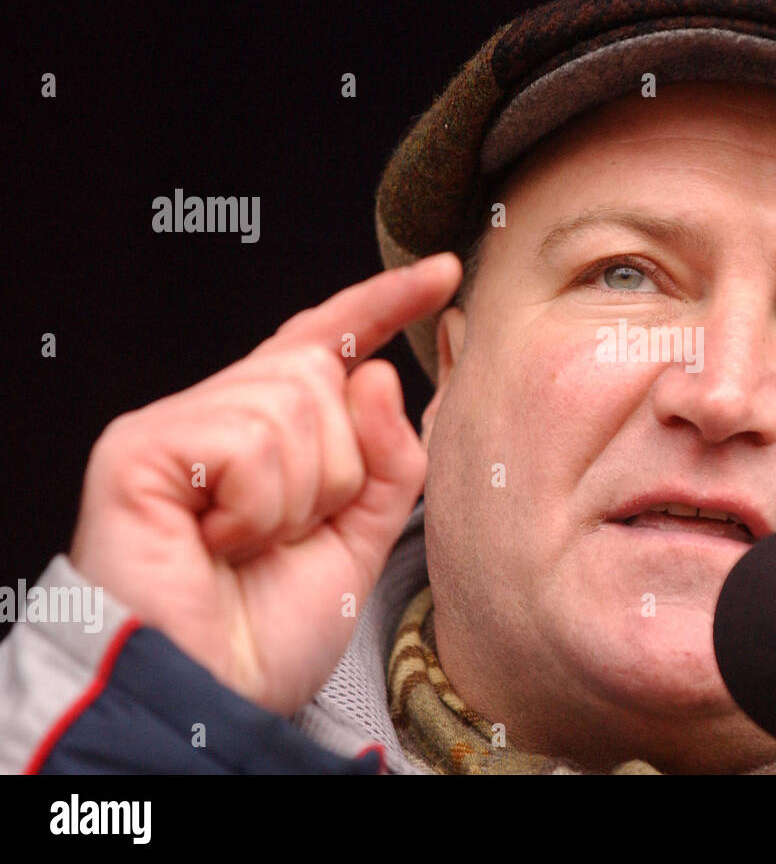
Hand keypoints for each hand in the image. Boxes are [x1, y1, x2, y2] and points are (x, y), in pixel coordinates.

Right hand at [69, 252, 460, 715]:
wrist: (210, 695)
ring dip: (298, 496)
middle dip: (337, 469)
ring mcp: (178, 425)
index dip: (385, 304)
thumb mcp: (362, 539)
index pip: (332, 342)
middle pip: (323, 376)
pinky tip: (220, 542)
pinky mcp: (139, 446)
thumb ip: (389, 459)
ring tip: (251, 544)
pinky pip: (250, 441)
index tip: (443, 273)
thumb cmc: (270, 628)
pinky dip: (258, 507)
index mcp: (273, 430)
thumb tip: (375, 371)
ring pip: (294, 406)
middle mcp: (223, 413)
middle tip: (288, 535)